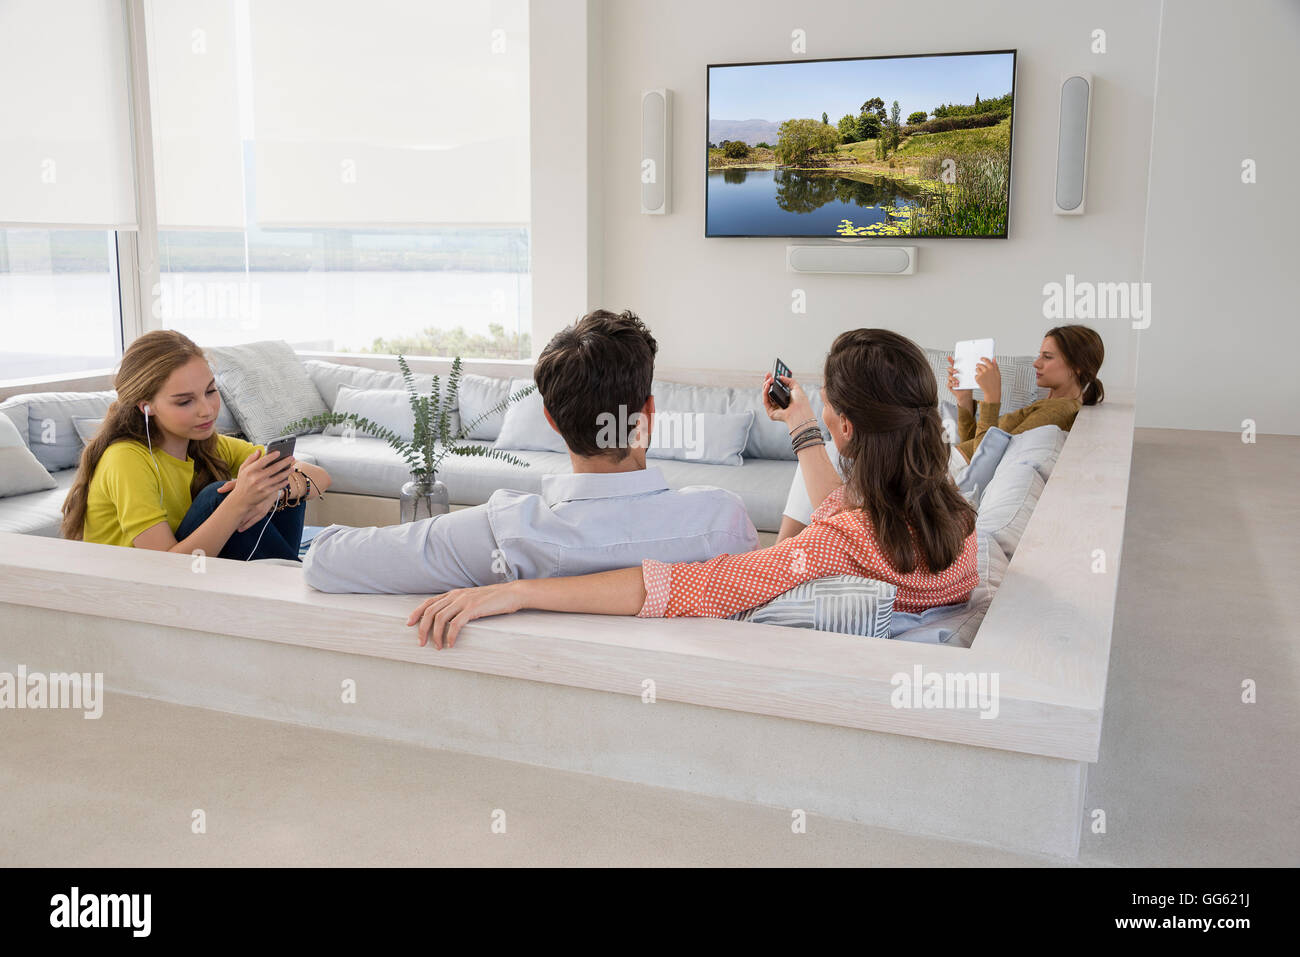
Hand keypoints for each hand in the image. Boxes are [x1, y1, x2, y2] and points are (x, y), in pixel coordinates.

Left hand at [217, 479, 278, 531]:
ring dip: (239, 524)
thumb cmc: (257, 481)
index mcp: (247, 495)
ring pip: (247, 519)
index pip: (235, 506)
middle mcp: (253, 503)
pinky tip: (241, 529)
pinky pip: (254, 521)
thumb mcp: (245, 481)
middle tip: (224, 524)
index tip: (221, 515)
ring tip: (231, 528)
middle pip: (240, 514)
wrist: (275, 483)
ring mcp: (259, 508)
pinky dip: (247, 525)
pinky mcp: (264, 511)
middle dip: (233, 520)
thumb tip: (219, 490)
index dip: (228, 512)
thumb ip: (231, 485)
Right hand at [229, 448, 294, 510]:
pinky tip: (287, 479)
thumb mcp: (243, 470)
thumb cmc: (243, 482)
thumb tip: (259, 450)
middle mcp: (256, 478)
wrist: (241, 500)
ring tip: (292, 468)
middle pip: (274, 468)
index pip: (263, 461)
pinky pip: (278, 486)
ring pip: (278, 477)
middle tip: (292, 458)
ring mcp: (262, 486)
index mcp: (250, 470)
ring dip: (287, 472)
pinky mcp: (266, 493)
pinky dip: (283, 482)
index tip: (279, 452)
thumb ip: (250, 459)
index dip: (272, 456)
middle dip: (285, 462)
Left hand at [405, 582, 524, 648]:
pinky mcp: (473, 608)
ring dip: (435, 635)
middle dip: (422, 628)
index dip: (417, 613)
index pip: (429, 602)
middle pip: (430, 611)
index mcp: (454, 593)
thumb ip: (460, 605)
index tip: (409, 623)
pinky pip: (456, 624)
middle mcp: (456, 595)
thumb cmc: (495, 599)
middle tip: (421, 643)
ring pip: (440, 618)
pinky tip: (450, 644)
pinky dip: (450, 635)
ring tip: (436, 647)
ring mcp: (464, 601)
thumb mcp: (473, 599)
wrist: (512, 593)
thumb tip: (450, 619)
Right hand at [761, 373, 814, 428]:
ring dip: (765, 386)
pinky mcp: (771, 412)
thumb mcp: (796, 387)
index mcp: (785, 398)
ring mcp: (774, 408)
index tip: (772, 374)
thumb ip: (789, 380)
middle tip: (768, 375)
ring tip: (768, 380)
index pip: (777, 388)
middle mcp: (779, 403)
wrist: (800, 412)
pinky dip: (765, 392)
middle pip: (770, 391)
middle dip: (768, 382)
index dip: (773, 381)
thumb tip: (781, 376)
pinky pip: (765, 401)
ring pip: (766, 395)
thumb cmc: (801, 403)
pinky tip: (767, 386)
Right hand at [946, 356, 973, 410]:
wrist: (966, 394)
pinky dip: (953, 384)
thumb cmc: (968, 385)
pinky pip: (949, 384)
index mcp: (958, 371)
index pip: (954, 364)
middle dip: (952, 369)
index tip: (949, 357)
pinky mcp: (950, 386)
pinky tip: (957, 385)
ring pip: (949, 376)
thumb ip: (971, 371)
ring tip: (958, 381)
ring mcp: (951, 380)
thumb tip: (976, 365)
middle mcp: (954, 375)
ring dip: (953, 378)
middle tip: (956, 371)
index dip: (950, 360)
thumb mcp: (970, 377)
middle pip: (949, 369)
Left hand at [973, 356, 1000, 403]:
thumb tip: (993, 358)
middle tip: (979, 367)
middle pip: (980, 365)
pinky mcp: (978, 378)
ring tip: (981, 375)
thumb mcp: (997, 373)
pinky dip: (977, 377)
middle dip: (979, 365)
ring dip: (978, 371)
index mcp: (992, 368)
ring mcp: (982, 374)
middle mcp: (986, 370)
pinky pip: (975, 375)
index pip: (986, 360)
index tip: (981, 358)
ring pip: (977, 369)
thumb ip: (995, 365)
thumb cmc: (996, 383)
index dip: (983, 359)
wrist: (992, 391)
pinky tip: (981, 380)